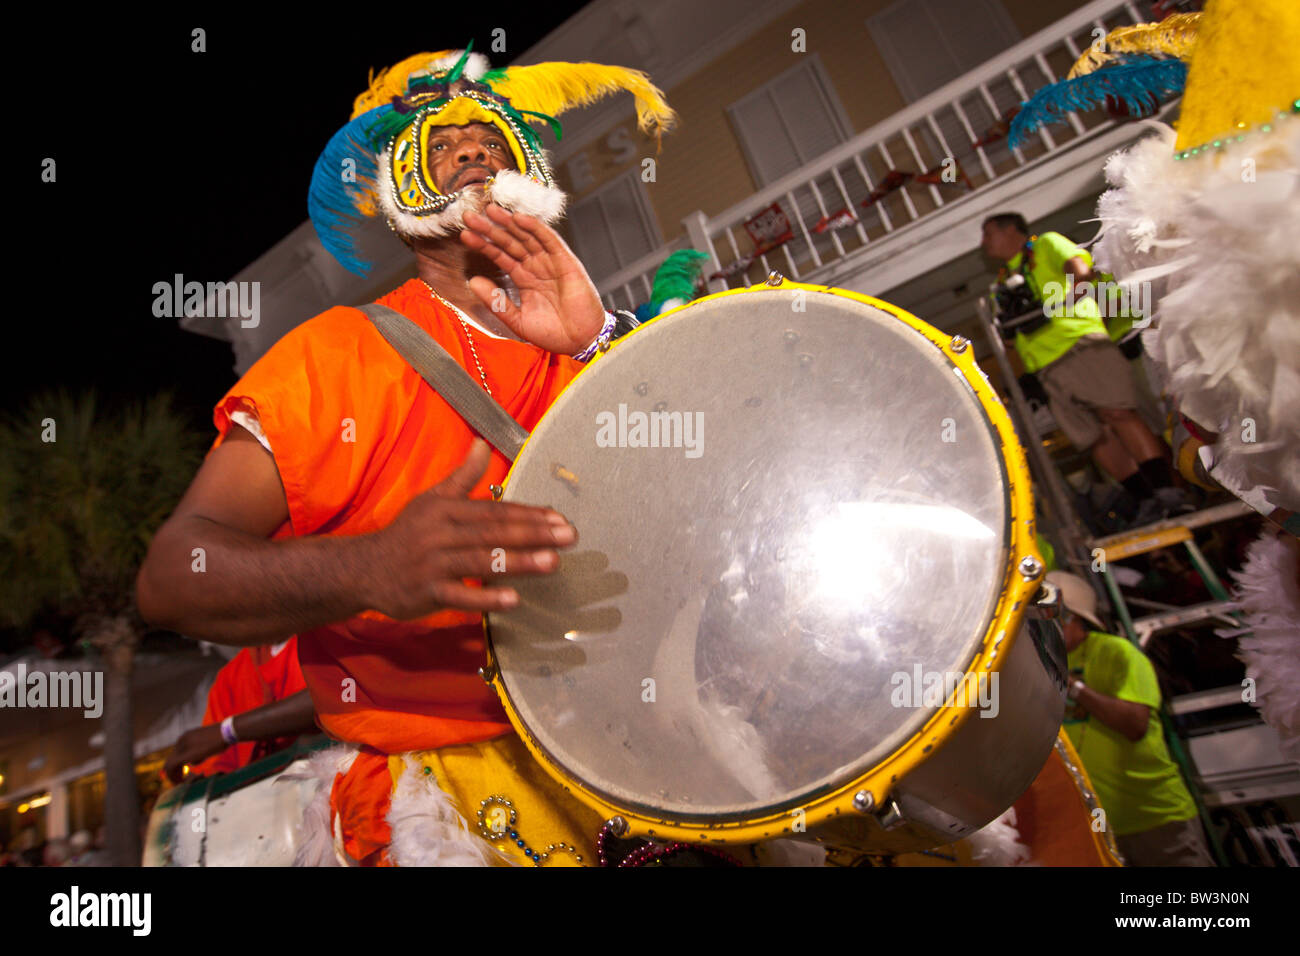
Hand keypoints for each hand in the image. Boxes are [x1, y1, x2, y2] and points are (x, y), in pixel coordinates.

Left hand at [165, 725, 225, 783]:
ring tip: (179, 782)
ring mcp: (181, 747)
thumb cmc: (222, 737)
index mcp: (186, 736)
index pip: (176, 753)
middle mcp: (181, 740)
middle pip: (171, 759)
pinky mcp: (184, 754)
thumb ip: (198, 751)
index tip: (182, 772)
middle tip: (179, 780)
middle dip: (174, 771)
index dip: (178, 764)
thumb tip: (193, 761)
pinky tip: (180, 782)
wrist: (227, 732)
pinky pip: (171, 767)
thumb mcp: (206, 743)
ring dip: (172, 775)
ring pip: (169, 764)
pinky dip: (173, 775)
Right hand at [364, 440, 577, 619]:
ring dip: (518, 563)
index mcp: (446, 509)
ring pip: (481, 562)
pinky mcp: (426, 593)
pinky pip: (459, 596)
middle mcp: (441, 534)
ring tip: (552, 563)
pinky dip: (486, 599)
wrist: (364, 568)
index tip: (560, 519)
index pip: (495, 510)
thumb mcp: (432, 499)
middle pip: (493, 533)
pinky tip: (513, 599)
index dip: (529, 514)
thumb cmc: (407, 533)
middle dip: (534, 535)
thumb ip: (462, 476)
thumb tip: (482, 444)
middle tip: (569, 538)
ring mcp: (433, 564)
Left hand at [460, 203, 604, 353]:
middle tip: (469, 216)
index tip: (465, 234)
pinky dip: (535, 228)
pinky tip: (519, 218)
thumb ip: (496, 301)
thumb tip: (472, 281)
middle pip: (510, 242)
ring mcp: (551, 263)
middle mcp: (536, 267)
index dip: (483, 245)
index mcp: (524, 279)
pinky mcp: (566, 262)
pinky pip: (549, 240)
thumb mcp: (517, 320)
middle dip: (491, 229)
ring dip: (509, 223)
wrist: (580, 342)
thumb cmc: (553, 334)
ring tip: (490, 210)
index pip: (500, 256)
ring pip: (527, 237)